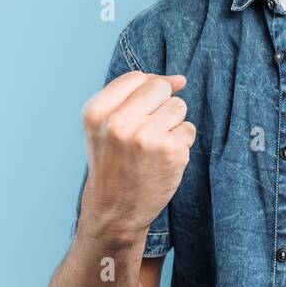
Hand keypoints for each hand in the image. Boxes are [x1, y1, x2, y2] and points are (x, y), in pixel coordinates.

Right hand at [79, 71, 195, 238]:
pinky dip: (181, 142)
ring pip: (178, 106)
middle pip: (160, 88)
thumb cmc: (114, 161)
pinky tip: (163, 159)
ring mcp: (146, 137)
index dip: (146, 91)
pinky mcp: (171, 152)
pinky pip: (189, 129)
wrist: (116, 208)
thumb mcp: (106, 124)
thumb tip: (180, 79)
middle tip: (145, 133)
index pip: (137, 78)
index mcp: (97, 112)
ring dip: (173, 124)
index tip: (140, 113)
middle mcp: (119, 122)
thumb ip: (136, 94)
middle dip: (160, 106)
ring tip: (153, 147)